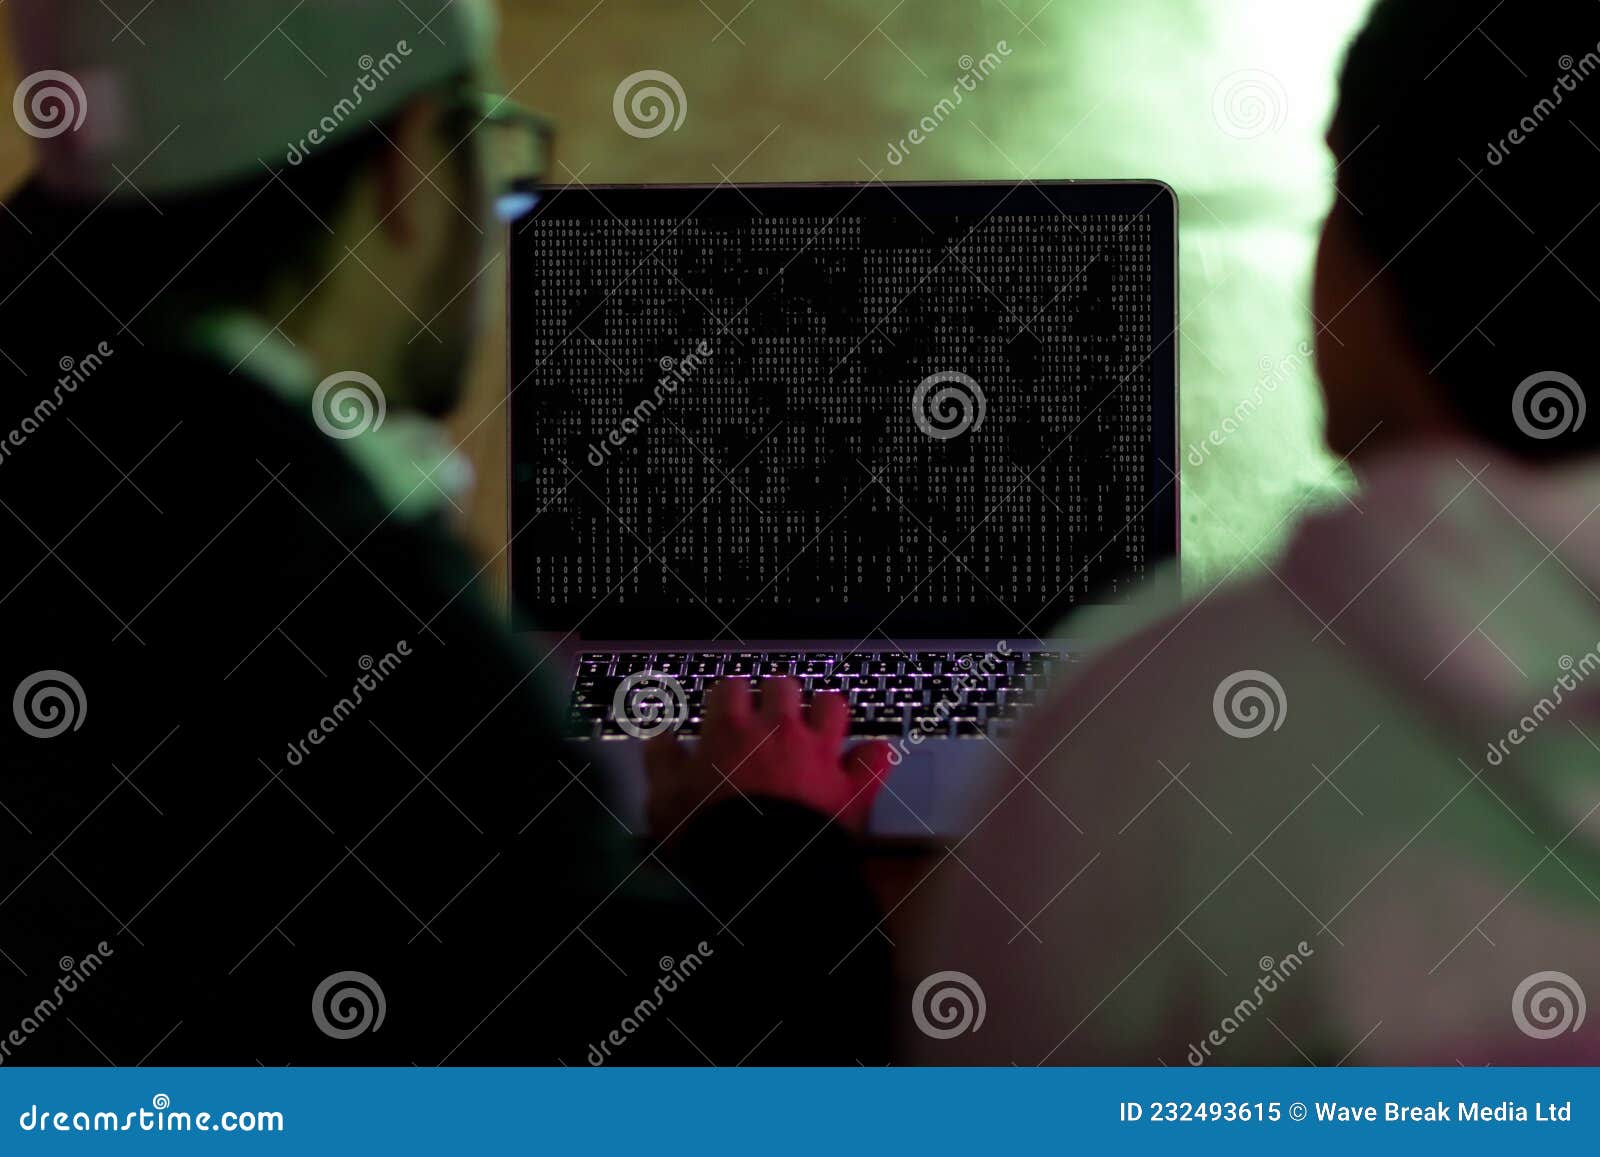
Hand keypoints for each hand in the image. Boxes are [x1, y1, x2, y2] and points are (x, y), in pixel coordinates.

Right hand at [644, 676, 892, 840]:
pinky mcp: (851, 786)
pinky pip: (876, 757)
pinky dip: (871, 758)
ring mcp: (819, 755)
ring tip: (817, 726)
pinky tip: (864, 761)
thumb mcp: (664, 800)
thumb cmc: (710, 838)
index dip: (727, 697)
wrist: (761, 874)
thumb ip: (661, 761)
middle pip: (783, 685)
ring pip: (833, 705)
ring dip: (825, 712)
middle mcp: (778, 731)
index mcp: (731, 731)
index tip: (725, 711)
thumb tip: (658, 737)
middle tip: (769, 716)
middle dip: (775, 695)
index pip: (730, 687)